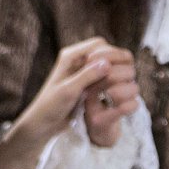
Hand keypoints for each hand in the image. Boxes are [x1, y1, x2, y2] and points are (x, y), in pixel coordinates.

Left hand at [0, 38, 137, 168]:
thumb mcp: (68, 91)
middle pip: (104, 51)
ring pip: (105, 63)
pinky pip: (102, 75)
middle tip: (124, 74)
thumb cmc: (51, 106)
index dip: (111, 53)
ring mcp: (81, 71)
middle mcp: (77, 60)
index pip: (98, 45)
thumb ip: (87, 76)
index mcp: (70, 56)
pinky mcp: (85, 83)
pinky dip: (109, 79)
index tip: (117, 68)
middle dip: (116, 61)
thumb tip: (107, 64)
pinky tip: (113, 89)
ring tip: (119, 82)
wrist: (43, 123)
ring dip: (113, 70)